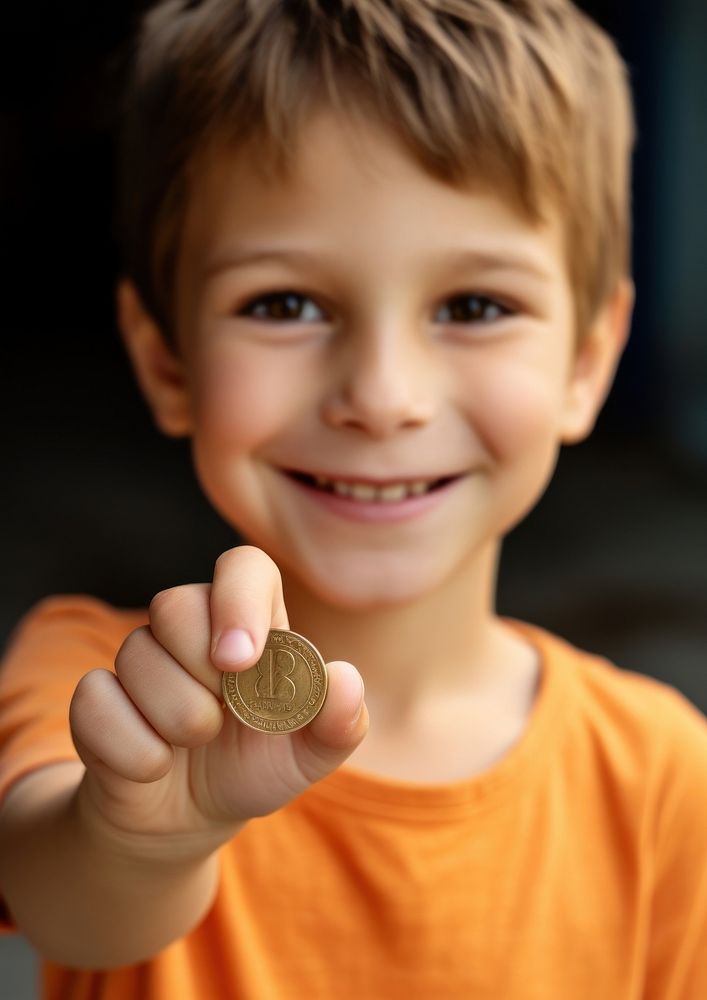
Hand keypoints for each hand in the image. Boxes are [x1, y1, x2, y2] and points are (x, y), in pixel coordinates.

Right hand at [69, 546, 367, 855]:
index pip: (242, 566)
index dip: (238, 600)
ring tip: (197, 743)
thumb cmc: (256, 766)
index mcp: (252, 622)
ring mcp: (139, 659)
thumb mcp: (309, 755)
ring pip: (136, 655)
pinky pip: (95, 702)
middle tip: (224, 714)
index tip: (241, 660)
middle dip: (203, 673)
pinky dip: (136, 751)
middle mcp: (190, 627)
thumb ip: (339, 723)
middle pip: (175, 603)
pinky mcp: (95, 697)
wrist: (191, 819)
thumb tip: (345, 680)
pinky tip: (156, 765)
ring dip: (177, 720)